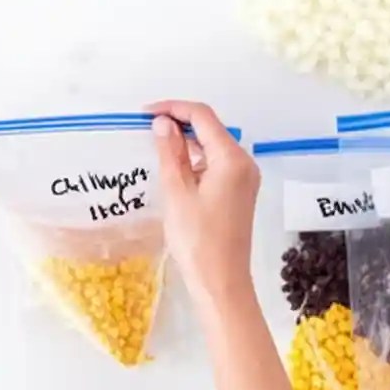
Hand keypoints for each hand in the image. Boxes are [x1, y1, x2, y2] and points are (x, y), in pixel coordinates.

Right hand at [148, 100, 259, 304]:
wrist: (221, 282)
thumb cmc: (197, 240)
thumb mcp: (177, 192)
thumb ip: (170, 153)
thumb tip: (163, 123)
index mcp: (232, 159)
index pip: (202, 116)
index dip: (173, 108)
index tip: (144, 114)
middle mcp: (244, 163)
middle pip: (211, 128)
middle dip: (179, 122)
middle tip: (146, 128)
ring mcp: (245, 179)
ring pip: (213, 146)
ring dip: (186, 142)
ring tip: (155, 146)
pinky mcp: (239, 193)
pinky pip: (217, 164)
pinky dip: (196, 160)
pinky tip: (175, 168)